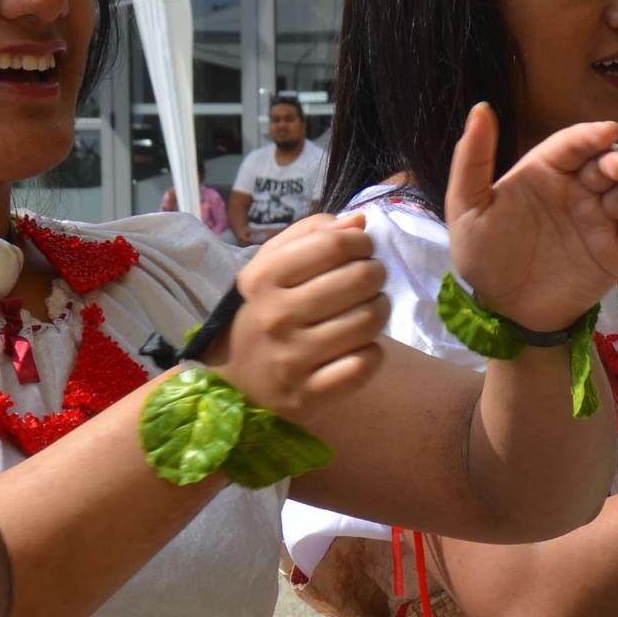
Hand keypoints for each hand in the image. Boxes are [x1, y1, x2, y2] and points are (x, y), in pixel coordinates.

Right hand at [224, 212, 389, 411]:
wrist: (237, 382)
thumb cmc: (264, 313)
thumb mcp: (271, 267)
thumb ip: (312, 236)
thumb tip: (359, 222)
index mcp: (262, 278)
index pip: (334, 245)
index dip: (360, 243)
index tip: (362, 250)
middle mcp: (275, 317)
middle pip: (359, 279)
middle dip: (375, 275)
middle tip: (369, 281)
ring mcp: (292, 359)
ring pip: (368, 321)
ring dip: (380, 311)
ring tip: (370, 309)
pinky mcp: (309, 394)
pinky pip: (365, 364)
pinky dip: (373, 353)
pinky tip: (361, 347)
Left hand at [445, 104, 617, 330]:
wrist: (504, 311)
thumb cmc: (484, 257)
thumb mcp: (467, 208)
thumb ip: (472, 159)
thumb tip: (482, 108)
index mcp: (544, 173)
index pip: (572, 144)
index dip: (590, 134)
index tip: (606, 130)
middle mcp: (576, 191)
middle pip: (605, 164)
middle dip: (617, 160)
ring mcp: (598, 220)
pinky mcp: (615, 251)